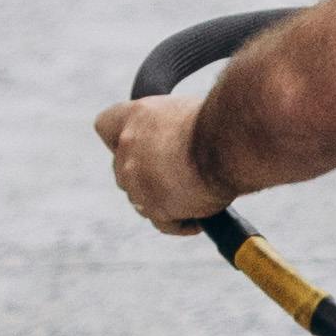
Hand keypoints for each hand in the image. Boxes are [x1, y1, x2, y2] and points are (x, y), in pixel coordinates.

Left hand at [94, 93, 222, 230]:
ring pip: (140, 199)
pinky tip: (198, 221)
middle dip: (145, 176)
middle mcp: (128, 148)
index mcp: (135, 117)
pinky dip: (180, 224)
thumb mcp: (187, 112)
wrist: (229, 146)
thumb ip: (169, 128)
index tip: (138, 145)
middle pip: (122, 170)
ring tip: (194, 199)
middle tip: (176, 177)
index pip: (106, 126)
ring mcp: (137, 181)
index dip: (119, 138)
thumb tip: (178, 142)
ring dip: (162, 201)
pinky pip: (163, 223)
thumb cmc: (218, 124)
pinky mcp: (155, 208)